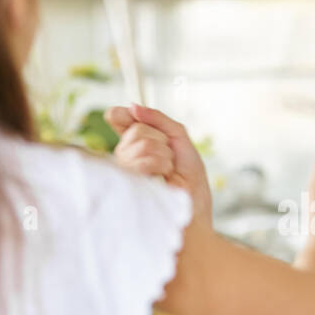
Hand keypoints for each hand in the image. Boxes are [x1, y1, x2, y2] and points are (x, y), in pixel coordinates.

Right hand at [108, 103, 211, 220]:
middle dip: (161, 141)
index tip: (125, 115)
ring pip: (140, 143)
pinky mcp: (127, 183)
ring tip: (169, 172)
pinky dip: (160, 164)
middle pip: (137, 129)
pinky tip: (164, 177)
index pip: (119, 121)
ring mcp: (124, 171)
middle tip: (170, 160)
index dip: (122, 115)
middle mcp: (126, 157)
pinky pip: (141, 160)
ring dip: (164, 155)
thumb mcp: (179, 140)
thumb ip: (158, 120)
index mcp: (137, 145)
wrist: (194, 208)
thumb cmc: (189, 182)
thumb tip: (132, 107)